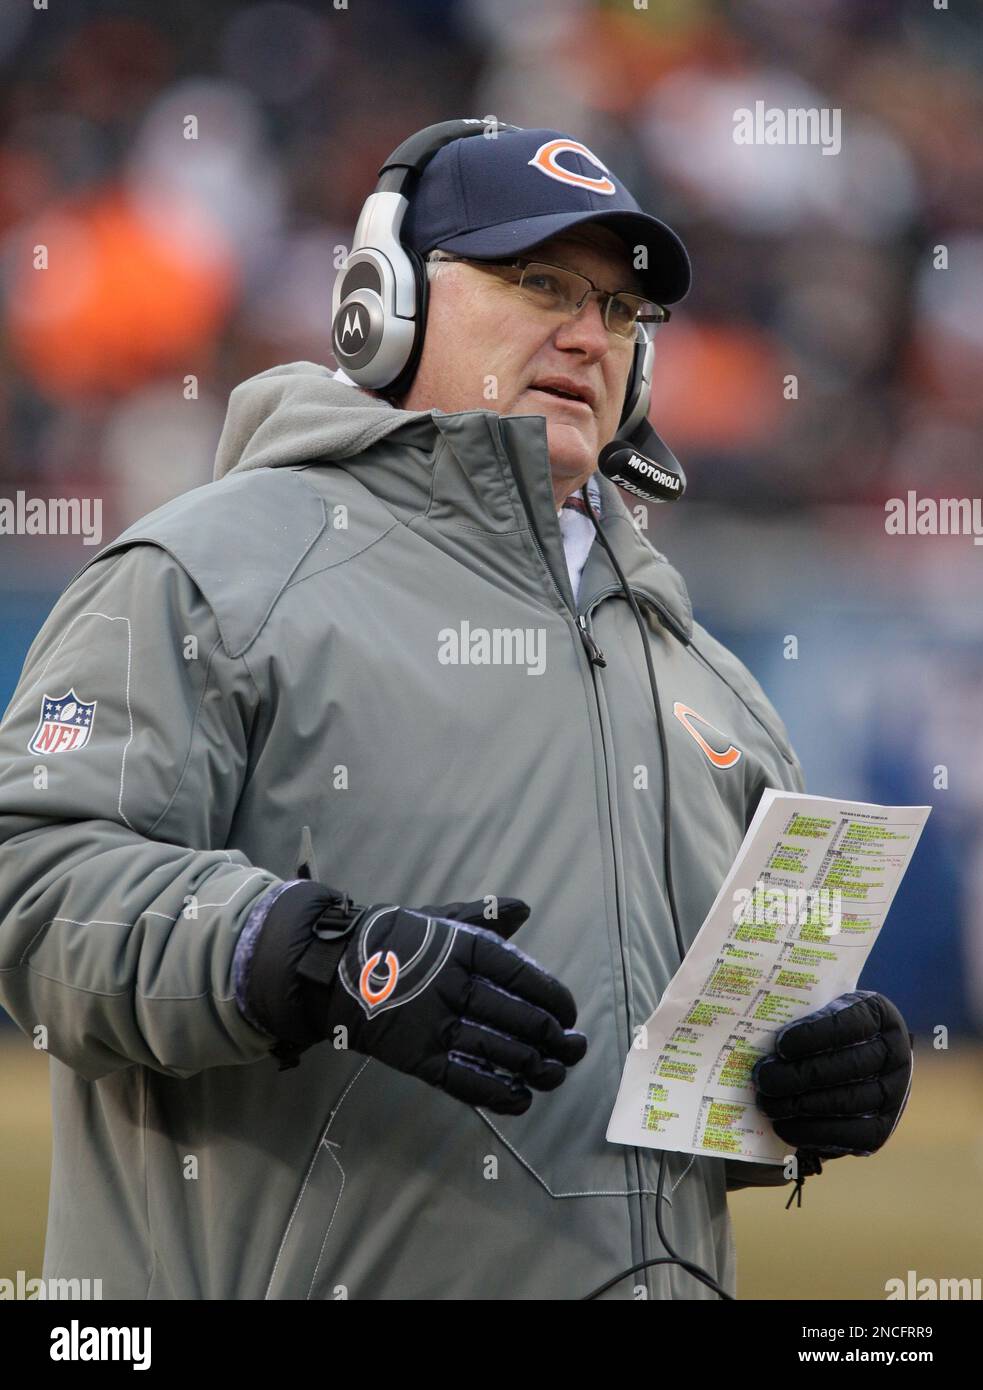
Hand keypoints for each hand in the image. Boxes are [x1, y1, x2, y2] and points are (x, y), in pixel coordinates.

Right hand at [297, 895, 587, 1115]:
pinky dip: (496, 1093)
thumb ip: (485, 916)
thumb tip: (524, 908)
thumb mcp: (440, 918)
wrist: (331, 967)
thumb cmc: (394, 940)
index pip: (521, 974)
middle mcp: (453, 984)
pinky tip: (521, 1099)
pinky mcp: (415, 1057)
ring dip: (536, 1067)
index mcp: (463, 947)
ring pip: (498, 1050)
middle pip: (518, 1017)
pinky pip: (463, 1080)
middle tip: (574, 1048)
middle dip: (556, 1038)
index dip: (554, 997)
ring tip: (557, 1073)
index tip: (570, 1012)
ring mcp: (433, 1023)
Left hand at [751, 990, 912, 1158]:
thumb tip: (754, 1022)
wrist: (852, 1065)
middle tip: (762, 1078)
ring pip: (846, 1103)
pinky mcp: (880, 1130)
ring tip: (766, 1103)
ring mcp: (892, 1096)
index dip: (814, 1035)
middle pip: (847, 1067)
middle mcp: (895, 1055)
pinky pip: (848, 1135)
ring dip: (801, 1106)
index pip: (849, 1023)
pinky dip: (812, 1132)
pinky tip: (783, 1125)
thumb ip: (798, 1010)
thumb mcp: (820, 1009)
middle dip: (800, 1075)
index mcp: (879, 1016)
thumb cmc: (825, 1031)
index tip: (780, 1045)